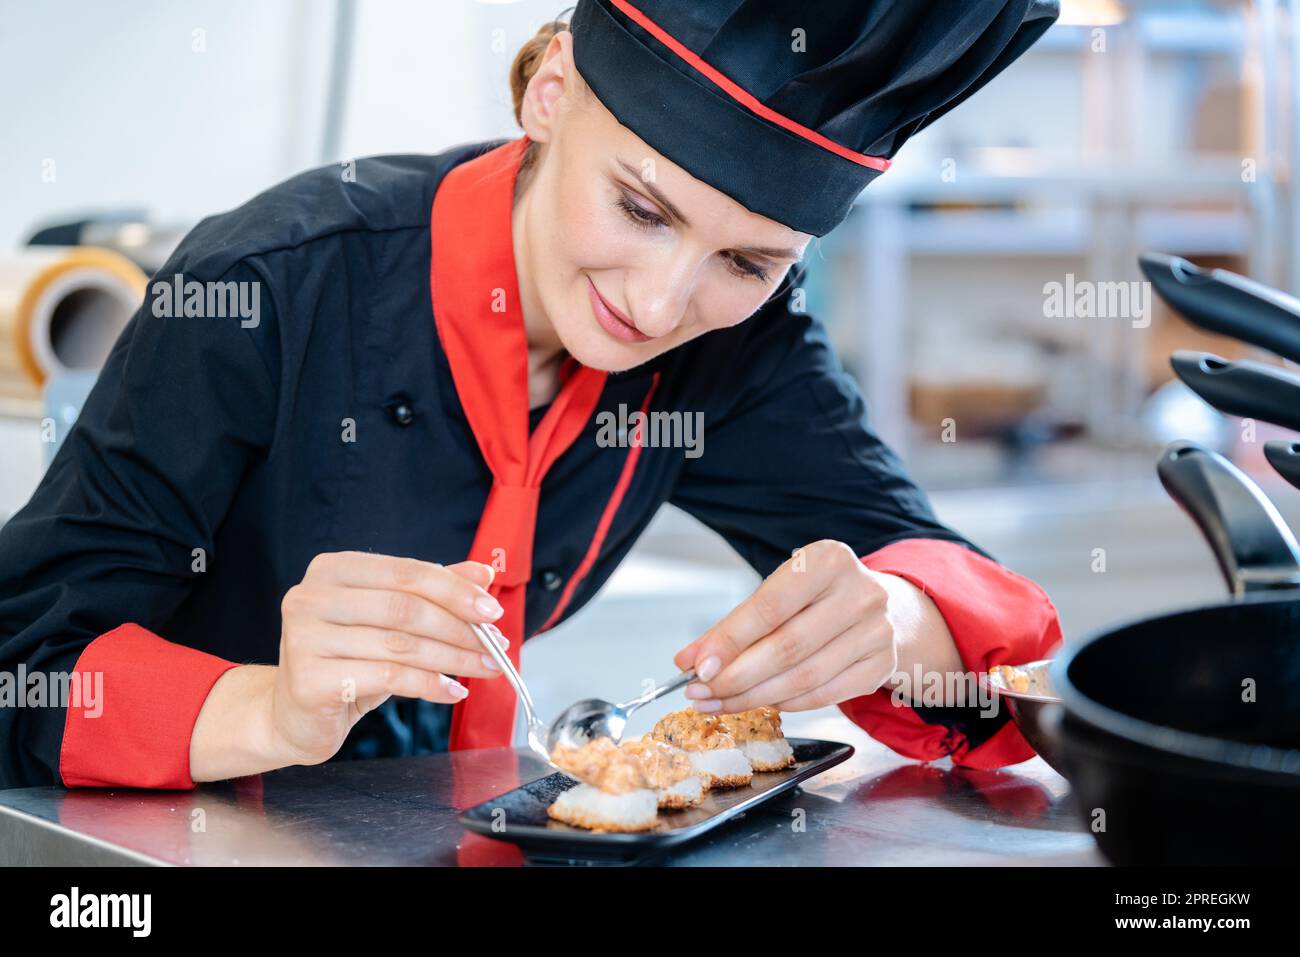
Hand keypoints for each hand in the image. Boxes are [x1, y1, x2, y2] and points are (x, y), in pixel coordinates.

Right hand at [268, 552, 507, 765]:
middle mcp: (311, 597)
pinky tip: (453, 691)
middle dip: (459, 628)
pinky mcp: (309, 679)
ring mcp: (304, 638)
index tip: (492, 611)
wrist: (295, 714)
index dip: (455, 590)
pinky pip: (387, 679)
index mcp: (333, 569)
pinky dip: (429, 685)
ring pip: (400, 645)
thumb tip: (483, 572)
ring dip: (453, 659)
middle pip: (405, 608)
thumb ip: (433, 592)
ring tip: (484, 669)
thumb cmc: (348, 659)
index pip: (407, 572)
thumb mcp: (392, 620)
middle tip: (495, 647)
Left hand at [672, 540, 906, 713]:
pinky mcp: (882, 664)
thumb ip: (734, 625)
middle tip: (700, 692)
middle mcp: (860, 593)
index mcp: (828, 561)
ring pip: (804, 678)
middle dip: (736, 677)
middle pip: (787, 648)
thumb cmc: (816, 595)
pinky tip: (762, 701)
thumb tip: (689, 660)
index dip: (730, 641)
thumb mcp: (778, 592)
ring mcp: (877, 631)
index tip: (697, 667)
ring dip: (754, 697)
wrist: (880, 605)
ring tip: (720, 702)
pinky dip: (787, 703)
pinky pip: (825, 694)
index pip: (770, 608)